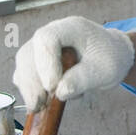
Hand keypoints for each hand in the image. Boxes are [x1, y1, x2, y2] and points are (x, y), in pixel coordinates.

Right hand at [12, 16, 134, 111]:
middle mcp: (52, 33)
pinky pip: (25, 74)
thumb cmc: (111, 58)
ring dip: (28, 88)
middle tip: (40, 104)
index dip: (45, 63)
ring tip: (40, 107)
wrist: (112, 56)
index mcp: (70, 28)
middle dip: (33, 81)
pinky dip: (29, 90)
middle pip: (29, 53)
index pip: (47, 39)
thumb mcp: (106, 71)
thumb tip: (60, 91)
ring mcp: (42, 47)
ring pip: (23, 65)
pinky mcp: (38, 61)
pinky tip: (41, 103)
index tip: (52, 87)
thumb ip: (84, 79)